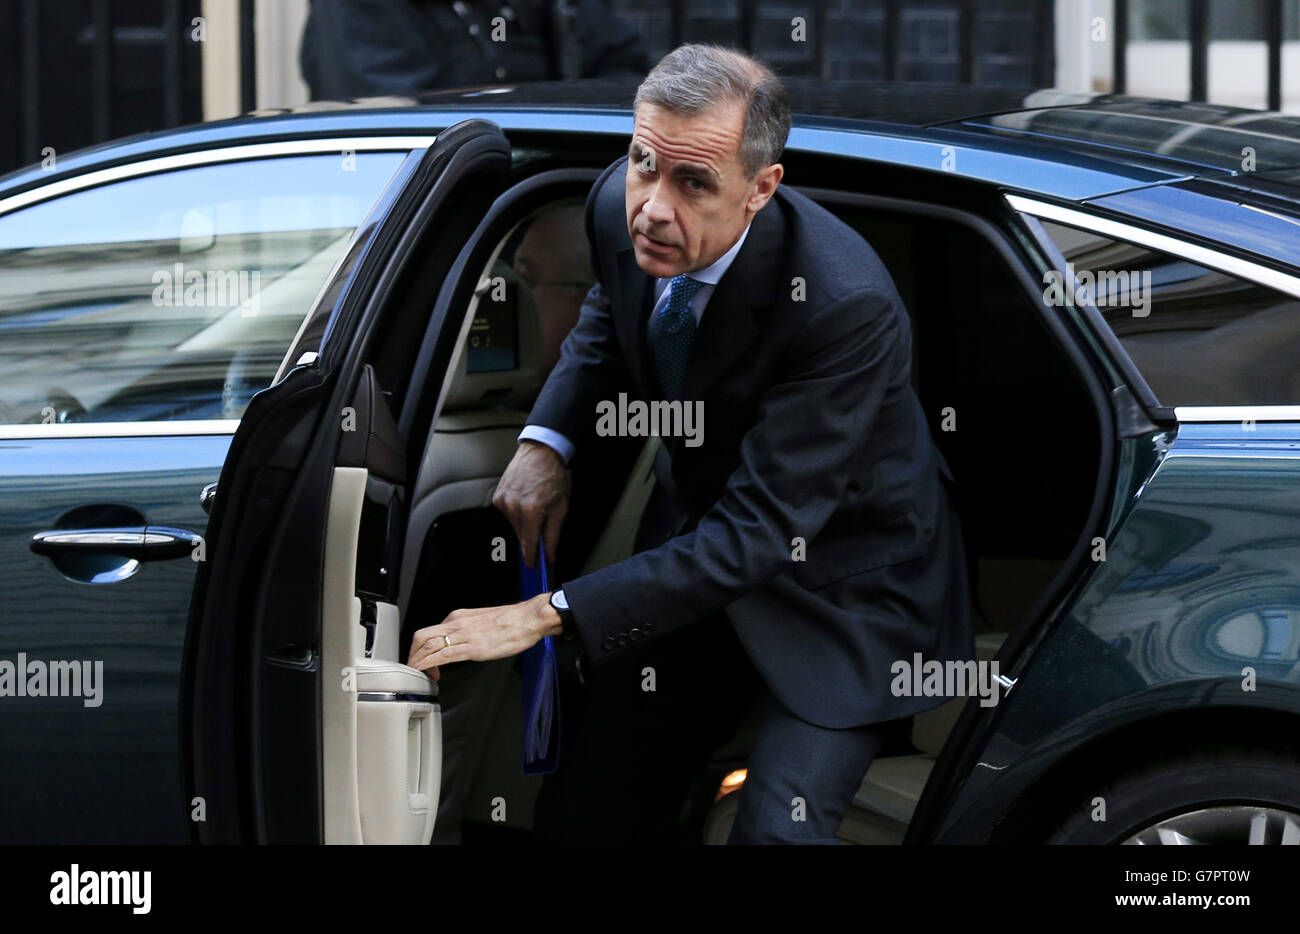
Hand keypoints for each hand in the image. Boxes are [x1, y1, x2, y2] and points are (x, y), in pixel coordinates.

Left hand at [407, 594, 563, 674]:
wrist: (528, 618)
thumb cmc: (511, 621)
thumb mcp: (482, 621)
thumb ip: (468, 630)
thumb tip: (461, 641)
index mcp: (458, 617)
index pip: (430, 631)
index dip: (422, 648)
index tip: (425, 661)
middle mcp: (457, 623)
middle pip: (422, 637)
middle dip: (413, 654)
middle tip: (413, 668)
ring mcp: (463, 635)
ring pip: (428, 646)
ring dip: (418, 661)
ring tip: (417, 674)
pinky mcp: (472, 648)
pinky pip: (443, 655)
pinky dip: (429, 664)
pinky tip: (426, 671)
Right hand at [493, 440, 569, 567]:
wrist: (540, 453)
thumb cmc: (552, 477)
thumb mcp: (560, 508)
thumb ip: (553, 534)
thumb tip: (550, 554)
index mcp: (530, 512)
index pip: (528, 544)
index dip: (531, 557)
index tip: (533, 566)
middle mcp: (513, 508)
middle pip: (520, 536)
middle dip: (531, 537)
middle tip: (541, 527)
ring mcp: (502, 501)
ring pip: (513, 525)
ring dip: (524, 523)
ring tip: (535, 507)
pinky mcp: (497, 496)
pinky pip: (506, 514)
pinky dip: (516, 513)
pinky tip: (525, 501)